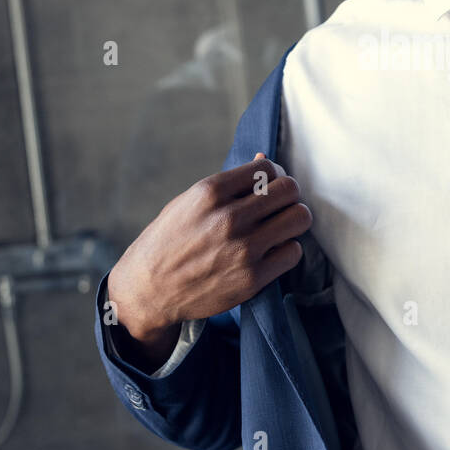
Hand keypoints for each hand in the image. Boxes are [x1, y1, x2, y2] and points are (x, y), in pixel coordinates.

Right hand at [107, 153, 311, 362]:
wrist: (148, 291)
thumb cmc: (168, 242)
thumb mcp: (188, 202)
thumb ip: (229, 183)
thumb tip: (264, 158)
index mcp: (210, 192)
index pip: (267, 167)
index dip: (273, 175)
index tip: (268, 187)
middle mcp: (229, 218)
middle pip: (290, 190)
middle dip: (288, 195)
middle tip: (278, 207)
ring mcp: (243, 249)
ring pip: (300, 218)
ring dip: (293, 220)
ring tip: (279, 227)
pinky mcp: (252, 278)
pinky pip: (293, 252)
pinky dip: (287, 250)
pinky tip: (272, 251)